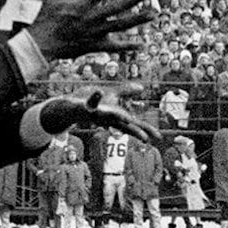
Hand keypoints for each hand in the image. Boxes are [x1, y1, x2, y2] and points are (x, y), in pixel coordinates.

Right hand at [25, 0, 158, 60]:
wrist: (42, 43)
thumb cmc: (47, 17)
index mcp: (82, 4)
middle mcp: (91, 18)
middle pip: (116, 7)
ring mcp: (95, 33)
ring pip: (120, 26)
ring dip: (137, 20)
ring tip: (153, 14)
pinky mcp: (95, 45)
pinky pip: (114, 46)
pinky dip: (127, 46)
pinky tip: (141, 44)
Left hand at [39, 92, 158, 144]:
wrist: (69, 106)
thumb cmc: (92, 103)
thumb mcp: (112, 95)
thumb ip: (126, 91)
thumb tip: (141, 88)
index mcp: (116, 116)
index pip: (133, 124)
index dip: (146, 130)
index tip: (158, 137)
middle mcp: (107, 118)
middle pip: (124, 125)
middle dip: (135, 130)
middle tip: (147, 139)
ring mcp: (96, 114)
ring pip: (108, 116)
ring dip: (117, 116)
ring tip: (128, 118)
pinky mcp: (84, 108)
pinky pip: (90, 103)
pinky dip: (94, 98)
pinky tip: (98, 91)